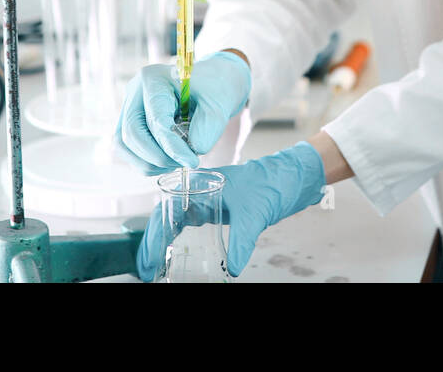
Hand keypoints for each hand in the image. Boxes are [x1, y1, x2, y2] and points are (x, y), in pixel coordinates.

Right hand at [116, 51, 252, 173]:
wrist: (209, 84)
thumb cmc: (213, 89)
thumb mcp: (217, 105)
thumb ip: (207, 128)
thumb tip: (193, 150)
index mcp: (154, 79)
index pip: (156, 119)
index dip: (172, 146)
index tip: (192, 161)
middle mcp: (135, 92)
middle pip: (131, 133)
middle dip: (158, 157)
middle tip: (184, 163)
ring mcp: (128, 108)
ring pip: (124, 145)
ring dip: (150, 162)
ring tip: (177, 162)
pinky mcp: (129, 124)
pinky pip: (128, 150)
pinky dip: (147, 163)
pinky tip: (168, 160)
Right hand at [136, 142, 325, 280]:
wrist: (295, 174)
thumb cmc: (275, 182)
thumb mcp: (255, 215)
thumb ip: (241, 243)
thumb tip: (231, 269)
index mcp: (200, 184)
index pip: (166, 211)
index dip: (154, 238)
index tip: (149, 260)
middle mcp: (200, 191)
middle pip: (166, 218)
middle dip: (153, 244)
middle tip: (147, 269)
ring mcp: (208, 200)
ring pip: (177, 222)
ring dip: (165, 243)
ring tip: (155, 265)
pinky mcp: (219, 209)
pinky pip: (192, 225)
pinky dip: (181, 239)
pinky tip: (177, 253)